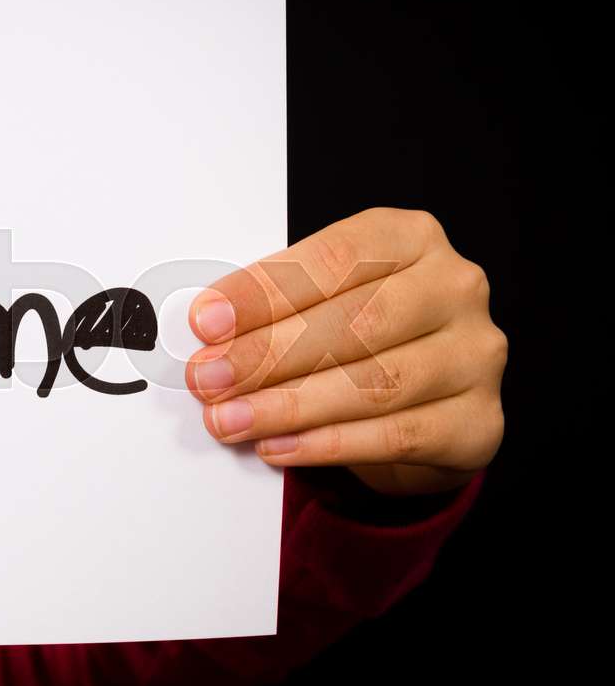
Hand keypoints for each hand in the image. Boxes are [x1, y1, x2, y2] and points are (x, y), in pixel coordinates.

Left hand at [186, 207, 505, 494]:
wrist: (427, 399)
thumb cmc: (362, 333)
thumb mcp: (321, 299)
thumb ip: (275, 306)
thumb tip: (208, 330)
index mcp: (410, 239)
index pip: (332, 260)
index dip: (264, 293)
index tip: (207, 323)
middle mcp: (454, 288)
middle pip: (354, 323)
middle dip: (267, 355)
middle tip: (209, 379)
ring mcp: (475, 355)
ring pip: (374, 384)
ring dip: (288, 407)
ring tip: (230, 419)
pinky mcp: (479, 421)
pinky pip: (395, 436)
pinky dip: (327, 444)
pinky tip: (278, 446)